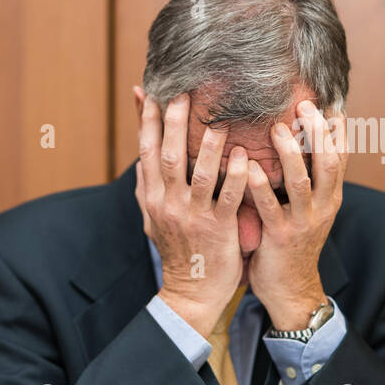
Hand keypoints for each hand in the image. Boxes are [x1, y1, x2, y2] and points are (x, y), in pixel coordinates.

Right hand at [133, 90, 248, 337]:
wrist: (192, 292)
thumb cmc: (178, 251)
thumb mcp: (153, 218)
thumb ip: (147, 187)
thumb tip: (139, 158)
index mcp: (152, 198)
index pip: (146, 152)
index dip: (147, 121)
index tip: (152, 92)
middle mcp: (168, 203)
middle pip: (168, 156)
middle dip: (174, 122)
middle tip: (183, 92)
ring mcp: (192, 216)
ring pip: (198, 174)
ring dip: (207, 145)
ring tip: (218, 120)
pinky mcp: (217, 229)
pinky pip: (227, 198)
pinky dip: (236, 176)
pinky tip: (245, 157)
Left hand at [246, 100, 346, 328]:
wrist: (290, 290)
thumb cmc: (290, 244)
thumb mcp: (305, 210)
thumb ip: (303, 182)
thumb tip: (295, 146)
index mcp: (330, 197)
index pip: (340, 155)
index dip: (336, 129)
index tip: (328, 101)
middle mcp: (323, 206)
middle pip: (328, 161)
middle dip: (318, 132)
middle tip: (304, 105)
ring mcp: (303, 221)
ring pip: (302, 180)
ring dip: (291, 152)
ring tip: (278, 127)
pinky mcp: (281, 237)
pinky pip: (270, 207)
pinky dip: (260, 185)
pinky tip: (248, 167)